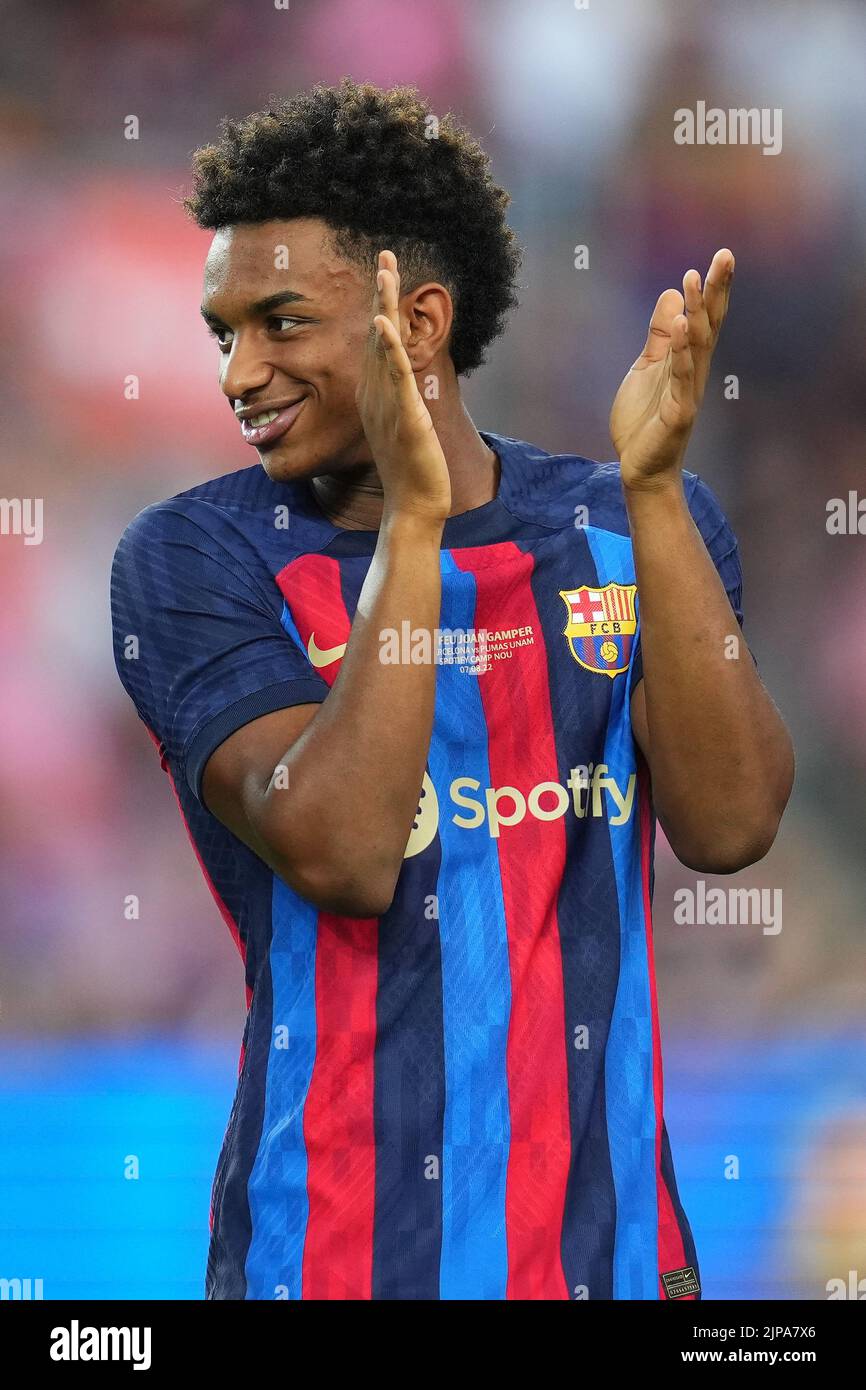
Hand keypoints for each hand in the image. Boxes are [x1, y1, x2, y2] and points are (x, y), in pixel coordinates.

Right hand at [355, 250, 450, 523]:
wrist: (414, 507)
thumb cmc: (412, 470)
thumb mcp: (404, 426)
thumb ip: (401, 400)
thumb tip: (404, 383)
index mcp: (378, 394)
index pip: (379, 340)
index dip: (382, 303)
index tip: (385, 269)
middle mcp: (377, 394)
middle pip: (377, 332)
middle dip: (381, 292)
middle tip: (385, 253)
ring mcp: (389, 404)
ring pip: (384, 346)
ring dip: (383, 306)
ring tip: (384, 271)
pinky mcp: (405, 418)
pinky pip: (396, 378)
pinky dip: (389, 349)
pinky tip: (383, 323)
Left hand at [610, 249, 734, 490]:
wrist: (640, 467)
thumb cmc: (645, 420)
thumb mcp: (647, 368)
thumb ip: (659, 336)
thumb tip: (672, 294)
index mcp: (687, 360)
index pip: (705, 318)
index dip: (713, 288)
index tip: (722, 256)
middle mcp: (695, 371)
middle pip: (709, 325)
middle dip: (716, 291)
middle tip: (725, 255)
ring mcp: (688, 391)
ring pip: (696, 346)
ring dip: (696, 313)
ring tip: (694, 280)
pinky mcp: (677, 412)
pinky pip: (680, 377)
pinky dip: (680, 351)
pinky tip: (680, 326)